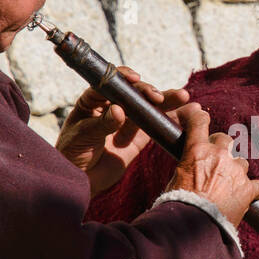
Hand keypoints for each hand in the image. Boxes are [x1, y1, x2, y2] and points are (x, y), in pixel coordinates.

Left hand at [56, 67, 187, 196]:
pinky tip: (186, 111)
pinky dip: (170, 118)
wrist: (79, 181)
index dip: (123, 78)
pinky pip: (155, 124)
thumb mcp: (83, 136)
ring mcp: (127, 120)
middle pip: (134, 92)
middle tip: (158, 97)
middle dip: (148, 91)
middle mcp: (113, 105)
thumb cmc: (72, 154)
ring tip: (183, 96)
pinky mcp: (139, 137)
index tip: (135, 79)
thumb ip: (102, 123)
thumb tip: (119, 109)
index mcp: (94, 100)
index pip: (111, 82)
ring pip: (148, 106)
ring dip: (166, 99)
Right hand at [166, 105, 258, 225]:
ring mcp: (236, 172)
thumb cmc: (179, 205)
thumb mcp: (175, 179)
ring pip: (242, 162)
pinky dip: (255, 190)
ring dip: (236, 172)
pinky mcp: (248, 190)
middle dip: (221, 149)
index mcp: (197, 150)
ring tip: (227, 189)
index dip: (198, 116)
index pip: (199, 121)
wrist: (192, 228)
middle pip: (226, 139)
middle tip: (215, 163)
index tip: (198, 115)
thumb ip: (188, 166)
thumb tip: (192, 168)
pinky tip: (251, 196)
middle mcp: (219, 156)